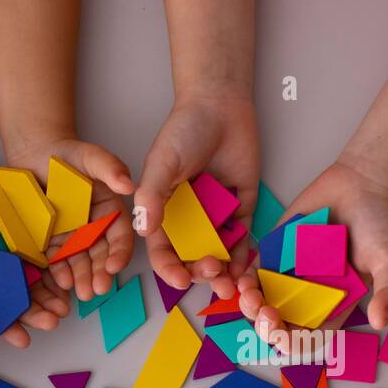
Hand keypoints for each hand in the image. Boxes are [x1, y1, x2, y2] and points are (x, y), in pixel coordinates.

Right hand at [0, 165, 70, 348]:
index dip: (5, 326)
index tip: (21, 339)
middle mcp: (0, 278)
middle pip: (20, 303)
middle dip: (36, 315)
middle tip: (51, 322)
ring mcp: (18, 263)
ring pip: (38, 287)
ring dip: (52, 301)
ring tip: (64, 310)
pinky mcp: (34, 245)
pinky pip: (49, 263)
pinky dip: (59, 274)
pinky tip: (70, 284)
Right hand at [136, 95, 258, 299]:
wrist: (219, 105)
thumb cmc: (184, 130)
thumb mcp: (162, 163)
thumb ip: (152, 195)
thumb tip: (143, 230)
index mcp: (164, 210)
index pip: (163, 248)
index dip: (169, 268)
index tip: (181, 281)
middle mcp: (189, 217)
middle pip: (192, 256)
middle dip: (200, 271)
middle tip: (211, 273)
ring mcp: (216, 214)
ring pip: (218, 251)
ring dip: (223, 270)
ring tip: (229, 282)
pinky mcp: (241, 206)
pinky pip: (242, 236)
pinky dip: (243, 253)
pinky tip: (244, 266)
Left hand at [238, 161, 387, 352]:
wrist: (362, 185)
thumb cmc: (380, 226)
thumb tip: (380, 322)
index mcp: (335, 306)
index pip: (310, 337)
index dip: (295, 344)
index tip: (286, 336)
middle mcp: (309, 296)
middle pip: (281, 325)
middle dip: (267, 326)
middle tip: (266, 313)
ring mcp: (290, 275)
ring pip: (262, 303)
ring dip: (250, 306)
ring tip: (249, 295)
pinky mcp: (275, 253)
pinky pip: (254, 274)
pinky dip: (244, 281)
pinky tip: (242, 279)